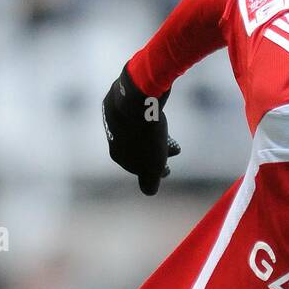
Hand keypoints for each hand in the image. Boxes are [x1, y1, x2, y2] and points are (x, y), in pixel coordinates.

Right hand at [102, 65, 181, 195]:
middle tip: (175, 148)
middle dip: (157, 151)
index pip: (138, 168)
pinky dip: (147, 115)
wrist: (137, 96)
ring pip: (137, 128)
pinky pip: (136, 109)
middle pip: (138, 147)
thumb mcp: (151, 168)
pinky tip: (156, 112)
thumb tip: (149, 192)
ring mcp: (113, 115)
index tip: (168, 168)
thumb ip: (149, 184)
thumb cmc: (145, 135)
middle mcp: (112, 136)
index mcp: (117, 154)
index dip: (154, 169)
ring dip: (154, 133)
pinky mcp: (118, 96)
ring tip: (168, 131)